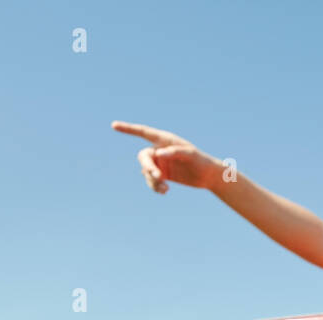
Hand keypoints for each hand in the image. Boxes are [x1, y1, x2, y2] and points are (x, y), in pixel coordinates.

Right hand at [111, 121, 226, 193]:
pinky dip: (155, 186)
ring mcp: (160, 163)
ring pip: (146, 171)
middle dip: (148, 167)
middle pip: (144, 157)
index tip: (113, 125)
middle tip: (157, 176)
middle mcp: (160, 150)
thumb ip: (175, 152)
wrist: (208, 176)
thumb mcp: (190, 155)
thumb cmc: (201, 161)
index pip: (143, 132)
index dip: (128, 129)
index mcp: (165, 140)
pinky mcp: (162, 175)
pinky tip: (165, 191)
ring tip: (165, 188)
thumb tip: (159, 153)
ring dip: (152, 180)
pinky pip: (151, 181)